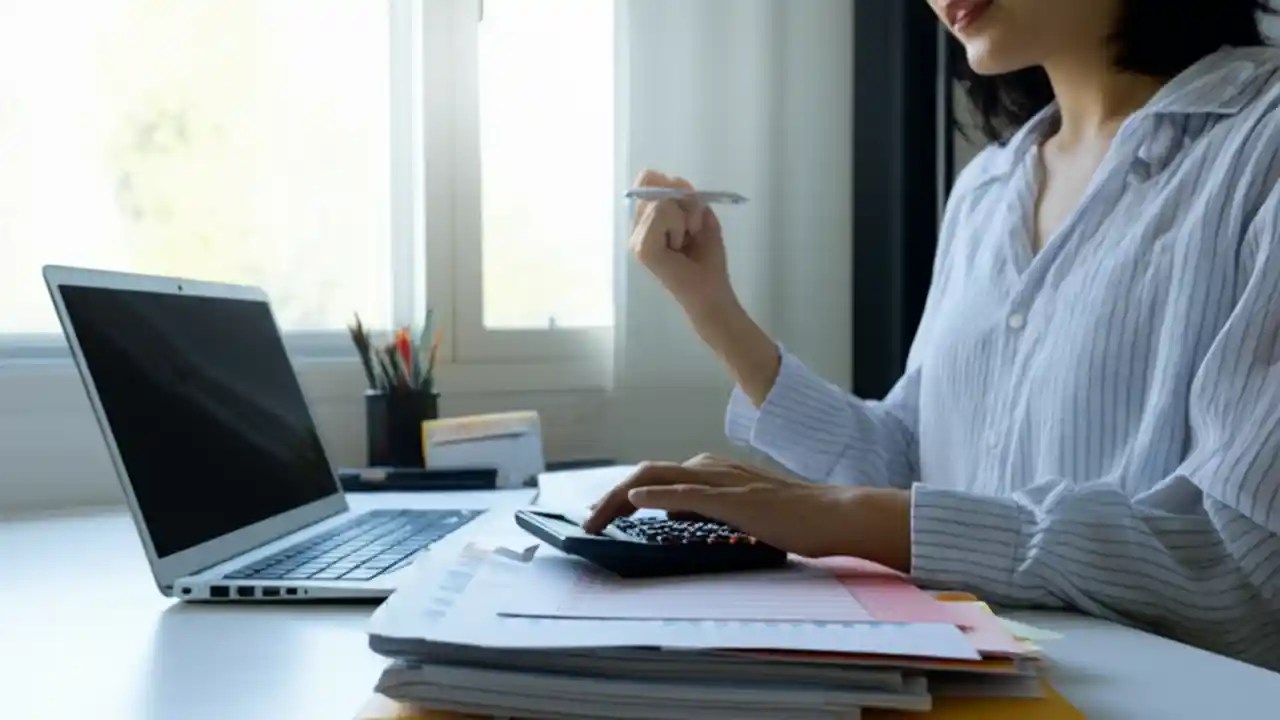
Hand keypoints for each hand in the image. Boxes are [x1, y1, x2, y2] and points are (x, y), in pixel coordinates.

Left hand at [583, 455, 912, 569]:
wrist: (833, 515)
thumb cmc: (793, 518)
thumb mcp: (738, 511)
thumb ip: (705, 507)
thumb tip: (670, 511)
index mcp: (712, 471)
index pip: (657, 475)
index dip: (623, 492)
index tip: (602, 514)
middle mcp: (711, 469)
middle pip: (648, 471)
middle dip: (610, 497)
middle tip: (588, 522)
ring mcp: (722, 482)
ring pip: (658, 477)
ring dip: (620, 497)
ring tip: (597, 518)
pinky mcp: (735, 499)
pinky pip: (686, 493)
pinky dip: (656, 494)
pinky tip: (634, 499)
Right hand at [629, 170, 735, 317]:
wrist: (711, 291)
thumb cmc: (707, 260)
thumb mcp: (700, 216)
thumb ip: (686, 196)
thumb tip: (673, 182)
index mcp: (648, 220)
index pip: (647, 179)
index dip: (670, 182)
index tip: (690, 204)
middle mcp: (637, 228)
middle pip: (651, 182)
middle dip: (682, 199)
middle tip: (692, 227)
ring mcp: (636, 239)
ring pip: (660, 199)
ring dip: (685, 216)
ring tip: (687, 240)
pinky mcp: (641, 247)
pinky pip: (661, 212)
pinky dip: (679, 225)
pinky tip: (679, 247)